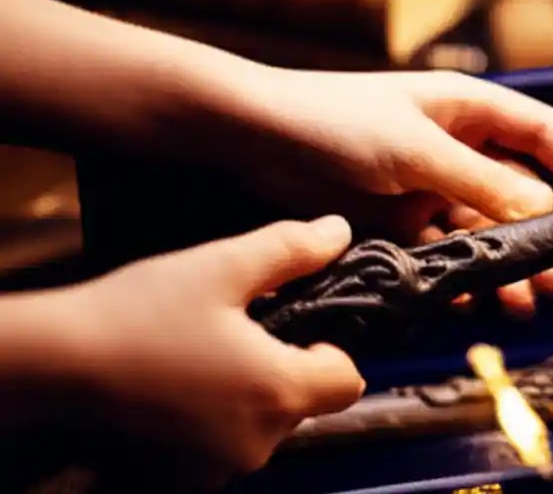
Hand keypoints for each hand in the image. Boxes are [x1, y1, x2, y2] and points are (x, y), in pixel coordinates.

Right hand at [69, 216, 365, 477]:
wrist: (55, 365)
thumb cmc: (139, 314)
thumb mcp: (224, 266)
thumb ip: (292, 250)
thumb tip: (339, 233)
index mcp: (280, 392)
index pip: (348, 379)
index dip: (331, 348)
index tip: (295, 325)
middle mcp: (258, 441)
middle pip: (307, 402)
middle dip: (286, 366)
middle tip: (240, 330)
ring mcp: (219, 465)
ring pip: (264, 422)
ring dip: (248, 390)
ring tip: (202, 352)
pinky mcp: (185, 474)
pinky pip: (225, 440)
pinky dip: (215, 414)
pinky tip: (180, 382)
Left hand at [201, 68, 552, 316]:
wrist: (252, 137)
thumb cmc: (333, 120)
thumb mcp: (414, 149)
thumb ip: (480, 182)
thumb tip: (543, 208)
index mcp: (469, 110)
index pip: (544, 135)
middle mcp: (457, 147)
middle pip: (521, 191)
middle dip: (546, 234)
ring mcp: (429, 185)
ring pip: (485, 229)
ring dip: (505, 263)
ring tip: (523, 301)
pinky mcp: (399, 220)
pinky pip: (443, 251)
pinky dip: (459, 274)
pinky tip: (469, 299)